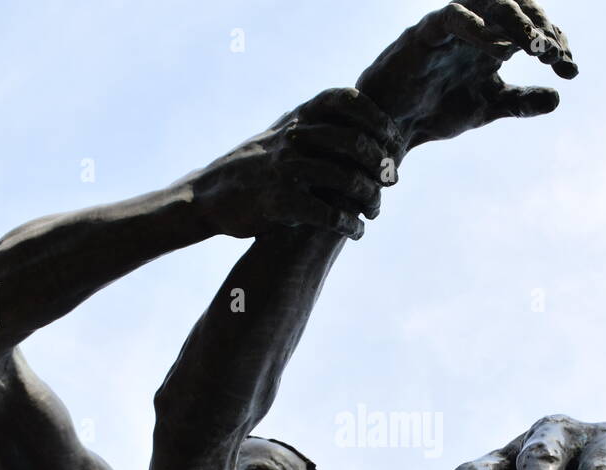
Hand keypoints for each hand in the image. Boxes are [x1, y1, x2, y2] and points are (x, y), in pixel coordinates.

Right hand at [191, 87, 403, 241]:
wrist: (211, 196)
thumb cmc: (257, 167)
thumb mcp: (285, 135)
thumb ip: (319, 127)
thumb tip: (366, 124)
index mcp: (298, 117)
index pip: (348, 101)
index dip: (378, 121)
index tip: (394, 143)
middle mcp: (293, 138)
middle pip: (355, 142)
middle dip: (380, 165)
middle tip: (390, 181)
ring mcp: (285, 169)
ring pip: (346, 180)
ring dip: (370, 199)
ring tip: (373, 212)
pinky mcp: (279, 202)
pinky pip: (328, 214)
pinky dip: (349, 224)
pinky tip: (355, 231)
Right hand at [356, 0, 575, 150]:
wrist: (394, 125)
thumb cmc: (438, 110)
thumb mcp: (489, 106)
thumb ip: (521, 101)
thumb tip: (557, 98)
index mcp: (494, 41)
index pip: (533, 31)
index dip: (555, 45)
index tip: (570, 71)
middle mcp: (477, 27)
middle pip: (518, 8)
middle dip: (541, 29)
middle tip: (557, 54)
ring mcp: (453, 27)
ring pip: (491, 4)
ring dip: (517, 21)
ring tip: (536, 45)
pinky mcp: (426, 33)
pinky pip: (452, 16)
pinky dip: (476, 28)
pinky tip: (498, 48)